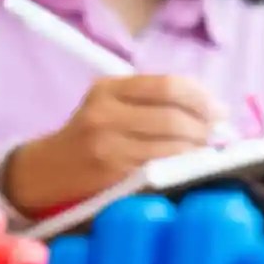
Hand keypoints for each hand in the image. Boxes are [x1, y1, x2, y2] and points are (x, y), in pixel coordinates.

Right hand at [2, 75, 225, 212]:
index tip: (219, 110)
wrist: (44, 171)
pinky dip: (182, 169)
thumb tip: (214, 111)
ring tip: (205, 153)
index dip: (201, 98)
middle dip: (205, 129)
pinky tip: (188, 169)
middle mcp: (104, 114)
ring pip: (171, 148)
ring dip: (198, 152)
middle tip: (217, 136)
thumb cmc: (90, 136)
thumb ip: (154, 101)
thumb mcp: (110, 105)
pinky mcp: (112, 177)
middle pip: (174, 118)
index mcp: (108, 89)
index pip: (168, 86)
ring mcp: (107, 147)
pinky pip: (161, 171)